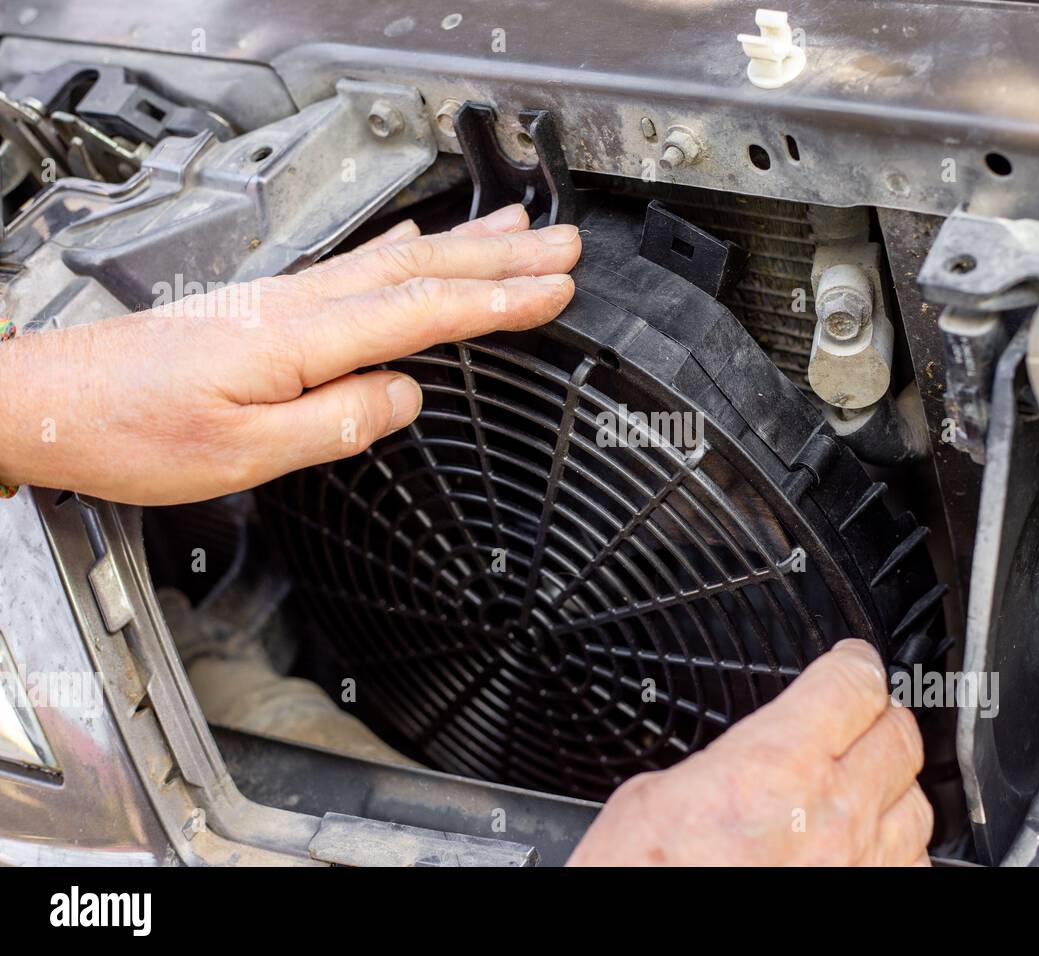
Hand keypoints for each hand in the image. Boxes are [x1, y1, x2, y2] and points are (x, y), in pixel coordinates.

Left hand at [0, 204, 579, 504]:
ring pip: (394, 261)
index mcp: (301, 337)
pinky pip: (360, 269)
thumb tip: (404, 398)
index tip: (553, 291)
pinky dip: (407, 253)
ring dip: (464, 246)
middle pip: (420, 270)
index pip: (423, 310)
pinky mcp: (268, 309)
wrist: (49, 403)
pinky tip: (418, 247)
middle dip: (500, 259)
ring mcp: (284, 300)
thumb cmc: (133, 431)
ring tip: (516, 232)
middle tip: (563, 246)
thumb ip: (337, 424)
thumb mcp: (245, 454)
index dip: (496, 302)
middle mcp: (298, 304)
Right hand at [567, 639, 931, 865]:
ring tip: (860, 784)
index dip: (854, 662)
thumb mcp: (650, 798)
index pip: (853, 683)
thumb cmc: (643, 881)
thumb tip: (735, 755)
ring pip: (918, 800)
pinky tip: (864, 846)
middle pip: (899, 733)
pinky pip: (915, 863)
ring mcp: (863, 867)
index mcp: (775, 767)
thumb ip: (717, 763)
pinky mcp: (873, 903)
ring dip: (892, 783)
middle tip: (855, 717)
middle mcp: (834, 815)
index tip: (851, 661)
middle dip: (877, 716)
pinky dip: (896, 848)